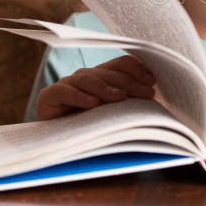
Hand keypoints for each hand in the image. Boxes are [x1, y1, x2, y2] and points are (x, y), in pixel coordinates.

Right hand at [36, 55, 155, 119]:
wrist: (56, 141)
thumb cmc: (90, 128)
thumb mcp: (114, 114)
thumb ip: (130, 103)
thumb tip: (155, 95)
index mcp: (103, 76)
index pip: (122, 64)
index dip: (138, 70)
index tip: (153, 82)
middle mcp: (86, 76)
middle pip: (109, 73)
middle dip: (130, 83)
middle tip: (145, 94)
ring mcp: (67, 84)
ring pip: (88, 79)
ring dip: (106, 88)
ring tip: (120, 98)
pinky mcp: (49, 96)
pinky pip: (64, 91)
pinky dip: (79, 96)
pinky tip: (92, 103)